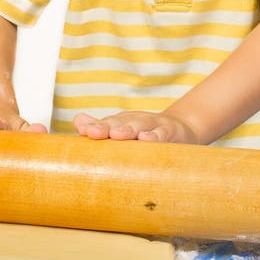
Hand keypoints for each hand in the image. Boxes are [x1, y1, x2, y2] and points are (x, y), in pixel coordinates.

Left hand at [73, 110, 197, 142]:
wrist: (182, 129)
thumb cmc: (147, 132)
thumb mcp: (125, 128)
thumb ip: (102, 126)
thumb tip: (78, 120)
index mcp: (122, 122)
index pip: (105, 123)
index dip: (94, 126)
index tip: (82, 131)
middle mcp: (135, 121)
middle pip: (119, 123)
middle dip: (105, 127)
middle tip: (92, 132)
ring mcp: (153, 125)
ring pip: (139, 126)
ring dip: (127, 130)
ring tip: (116, 135)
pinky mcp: (171, 132)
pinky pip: (162, 135)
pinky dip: (155, 137)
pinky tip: (146, 140)